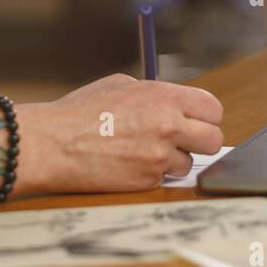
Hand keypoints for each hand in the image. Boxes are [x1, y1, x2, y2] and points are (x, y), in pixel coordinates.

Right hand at [11, 74, 223, 195]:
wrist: (52, 143)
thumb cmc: (79, 112)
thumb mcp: (119, 86)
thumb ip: (153, 93)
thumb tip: (174, 103)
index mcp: (163, 96)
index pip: (213, 108)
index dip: (205, 116)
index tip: (195, 121)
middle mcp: (167, 125)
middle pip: (214, 140)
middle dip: (200, 142)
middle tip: (182, 141)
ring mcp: (159, 156)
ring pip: (188, 164)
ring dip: (172, 161)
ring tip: (143, 152)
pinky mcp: (147, 180)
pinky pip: (163, 179)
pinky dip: (151, 174)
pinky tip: (128, 164)